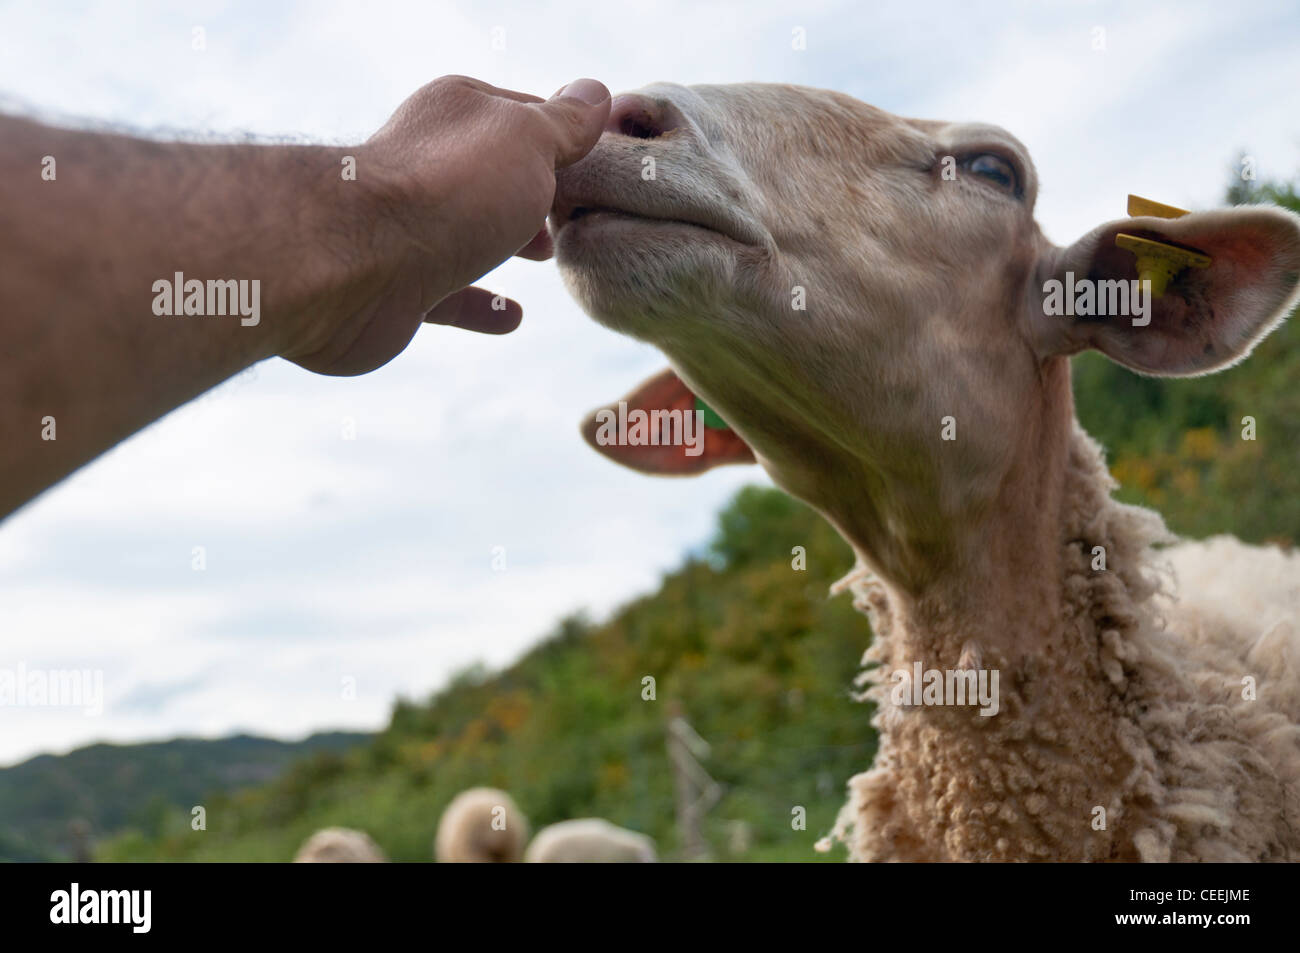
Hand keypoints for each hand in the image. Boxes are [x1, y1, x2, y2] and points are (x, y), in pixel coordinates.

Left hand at [283, 76, 610, 374]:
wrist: (355, 265)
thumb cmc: (448, 192)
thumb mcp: (528, 142)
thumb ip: (564, 124)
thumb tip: (595, 94)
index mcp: (457, 113)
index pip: (525, 116)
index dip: (566, 139)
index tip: (602, 167)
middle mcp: (428, 162)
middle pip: (494, 174)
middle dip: (535, 192)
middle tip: (574, 214)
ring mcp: (409, 224)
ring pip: (469, 231)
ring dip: (508, 242)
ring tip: (547, 256)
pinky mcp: (398, 284)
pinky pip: (449, 296)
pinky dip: (481, 305)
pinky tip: (512, 318)